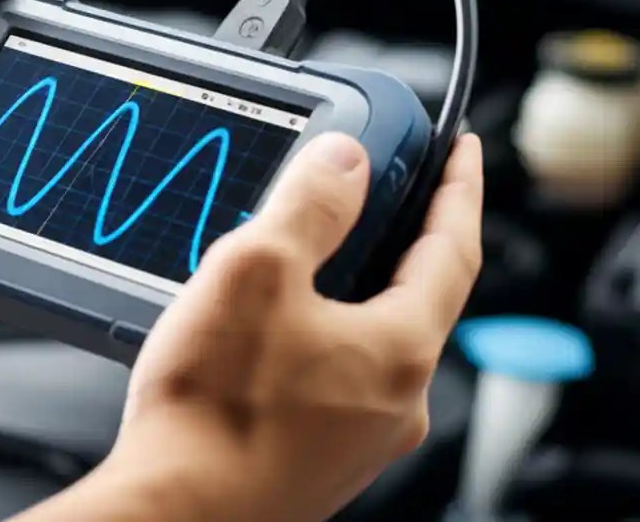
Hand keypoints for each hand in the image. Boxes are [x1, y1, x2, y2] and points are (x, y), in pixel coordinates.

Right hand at [18, 133, 482, 521]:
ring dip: (351, 297)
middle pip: (416, 299)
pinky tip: (265, 340)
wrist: (176, 515)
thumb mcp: (257, 271)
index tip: (464, 152)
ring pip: (371, 344)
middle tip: (379, 198)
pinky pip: (334, 383)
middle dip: (400, 243)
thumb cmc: (213, 412)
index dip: (459, 189)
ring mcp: (359, 440)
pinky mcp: (318, 462)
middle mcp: (396, 402)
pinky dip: (316, 344)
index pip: (454, 248)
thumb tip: (347, 161)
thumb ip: (310, 205)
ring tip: (303, 264)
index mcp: (400, 349)